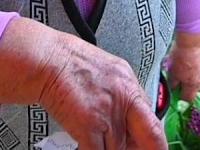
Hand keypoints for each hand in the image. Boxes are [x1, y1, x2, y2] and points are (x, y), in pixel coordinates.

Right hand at [0, 18, 165, 149]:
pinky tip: (85, 144)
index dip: (153, 144)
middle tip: (129, 149)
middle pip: (145, 140)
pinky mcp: (88, 125)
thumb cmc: (70, 63)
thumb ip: (123, 96)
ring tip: (95, 138)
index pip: (154, 124)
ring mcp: (107, 113)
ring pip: (117, 149)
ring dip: (107, 148)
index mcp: (130, 85)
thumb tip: (131, 122)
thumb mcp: (108, 71)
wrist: (46, 59)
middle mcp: (123, 98)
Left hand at [166, 30, 199, 101]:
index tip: (173, 92)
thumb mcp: (172, 73)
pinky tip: (184, 65)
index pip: (187, 99)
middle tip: (175, 81)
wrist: (191, 43)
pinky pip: (196, 74)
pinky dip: (190, 73)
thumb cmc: (180, 58)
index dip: (179, 97)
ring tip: (179, 71)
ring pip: (194, 82)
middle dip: (183, 88)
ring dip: (187, 80)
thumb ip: (172, 84)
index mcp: (193, 86)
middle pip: (191, 91)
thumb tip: (172, 89)